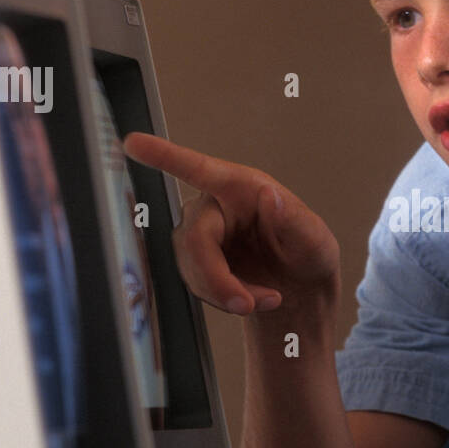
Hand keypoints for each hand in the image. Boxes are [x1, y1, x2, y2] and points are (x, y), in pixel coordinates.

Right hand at [122, 133, 339, 315]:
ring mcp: (200, 234)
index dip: (164, 156)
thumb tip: (270, 197)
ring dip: (227, 293)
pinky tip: (249, 298)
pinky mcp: (194, 260)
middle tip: (246, 304)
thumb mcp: (315, 239)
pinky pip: (195, 284)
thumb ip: (295, 220)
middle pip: (195, 240)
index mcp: (242, 187)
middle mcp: (215, 206)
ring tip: (265, 299)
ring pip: (192, 268)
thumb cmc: (307, 253)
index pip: (199, 169)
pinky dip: (224, 298)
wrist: (299, 289)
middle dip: (218, 279)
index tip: (133, 143)